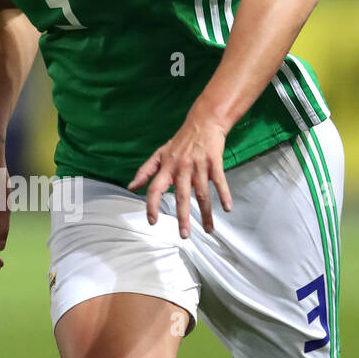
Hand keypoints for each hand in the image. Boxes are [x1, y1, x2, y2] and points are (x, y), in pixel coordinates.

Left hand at [127, 105, 232, 237]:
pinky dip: (224, 195)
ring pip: (202, 193)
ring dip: (206, 213)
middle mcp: (181, 167)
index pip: (155, 188)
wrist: (203, 122)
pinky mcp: (214, 162)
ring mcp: (199, 165)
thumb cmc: (180, 141)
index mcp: (166, 167)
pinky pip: (219, 182)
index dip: (151, 205)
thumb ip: (145, 172)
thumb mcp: (159, 154)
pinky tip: (227, 208)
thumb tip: (131, 187)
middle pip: (181, 196)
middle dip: (183, 217)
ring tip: (208, 230)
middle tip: (184, 235)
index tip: (152, 221)